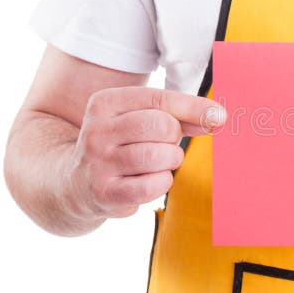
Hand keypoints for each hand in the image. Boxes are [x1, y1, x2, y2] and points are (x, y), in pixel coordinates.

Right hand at [61, 87, 225, 220]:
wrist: (75, 183)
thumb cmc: (122, 144)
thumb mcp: (139, 118)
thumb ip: (179, 114)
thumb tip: (217, 117)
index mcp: (105, 103)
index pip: (159, 99)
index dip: (194, 108)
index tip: (218, 117)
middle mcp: (97, 131)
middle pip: (161, 126)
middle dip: (174, 138)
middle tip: (164, 145)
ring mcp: (98, 163)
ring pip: (159, 156)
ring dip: (169, 161)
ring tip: (155, 163)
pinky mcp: (104, 193)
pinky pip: (153, 186)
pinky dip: (161, 183)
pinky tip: (148, 181)